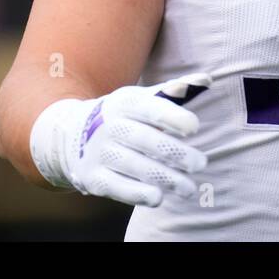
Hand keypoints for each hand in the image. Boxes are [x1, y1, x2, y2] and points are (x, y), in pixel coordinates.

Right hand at [29, 72, 210, 206]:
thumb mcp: (141, 99)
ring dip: (166, 179)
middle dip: (176, 153)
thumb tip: (207, 80)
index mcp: (124, 102)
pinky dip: (138, 194)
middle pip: (147, 140)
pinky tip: (159, 198)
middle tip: (201, 163)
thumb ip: (174, 91)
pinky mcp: (92, 177)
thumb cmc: (122, 115)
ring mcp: (98, 152)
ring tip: (189, 188)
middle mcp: (109, 126)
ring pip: (136, 166)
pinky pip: (117, 187)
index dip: (173, 117)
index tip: (195, 127)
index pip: (150, 108)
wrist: (71, 134)